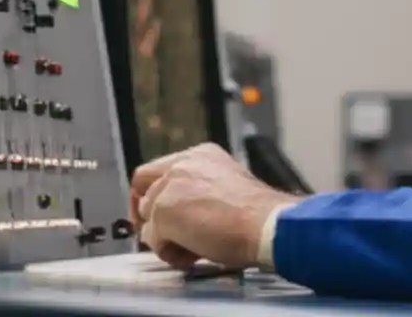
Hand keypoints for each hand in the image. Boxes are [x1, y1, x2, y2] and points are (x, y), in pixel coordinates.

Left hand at [129, 142, 301, 269]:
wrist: (266, 225)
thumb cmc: (257, 217)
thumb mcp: (227, 189)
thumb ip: (199, 193)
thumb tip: (180, 217)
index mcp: (200, 155)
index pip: (159, 171)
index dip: (153, 194)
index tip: (156, 215)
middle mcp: (182, 164)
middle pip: (145, 189)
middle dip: (152, 217)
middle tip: (166, 237)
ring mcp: (169, 186)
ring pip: (147, 217)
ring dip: (166, 238)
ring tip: (194, 249)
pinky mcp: (163, 211)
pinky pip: (153, 240)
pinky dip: (170, 253)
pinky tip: (195, 256)